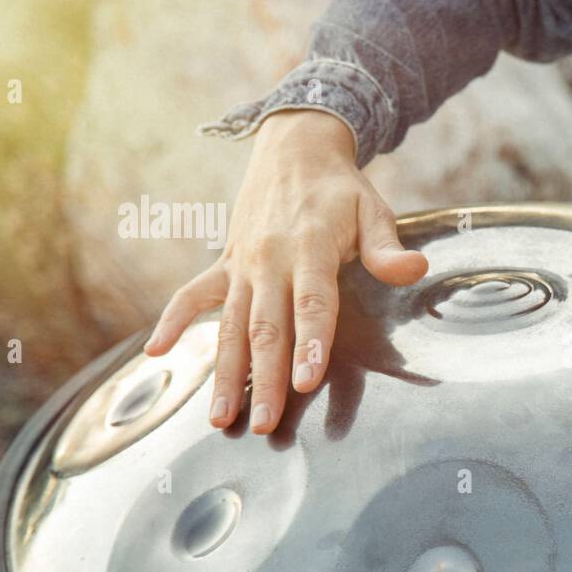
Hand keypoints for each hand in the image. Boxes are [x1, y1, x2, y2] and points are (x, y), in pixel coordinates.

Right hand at [143, 109, 428, 433]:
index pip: (313, 303)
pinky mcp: (224, 264)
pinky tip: (156, 354)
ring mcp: (243, 264)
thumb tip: (415, 269)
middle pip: (267, 327)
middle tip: (264, 424)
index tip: (307, 380)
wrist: (295, 147)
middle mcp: (271, 259)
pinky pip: (192, 295)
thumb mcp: (373, 210)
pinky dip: (172, 321)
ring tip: (220, 419)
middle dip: (265, 378)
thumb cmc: (341, 190)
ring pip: (230, 326)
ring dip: (224, 372)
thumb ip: (388, 247)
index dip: (311, 342)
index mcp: (311, 247)